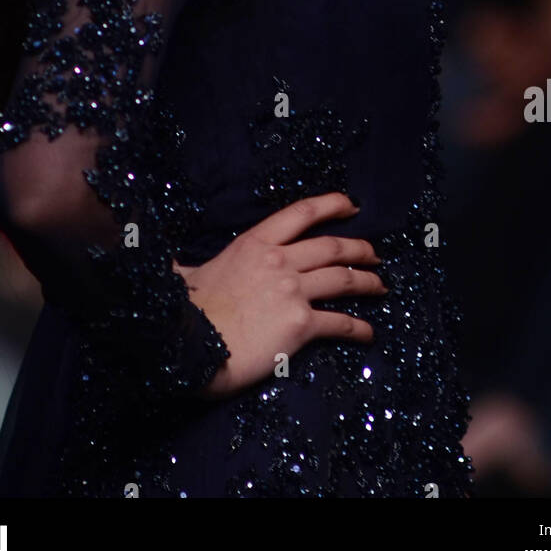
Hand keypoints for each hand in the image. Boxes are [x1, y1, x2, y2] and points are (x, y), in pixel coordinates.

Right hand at [172, 192, 386, 398]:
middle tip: (374, 253)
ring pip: (342, 279)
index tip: (352, 205)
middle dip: (358, 248)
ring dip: (367, 282)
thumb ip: (187, 263)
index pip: (301, 213)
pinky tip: (368, 333)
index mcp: (254, 243)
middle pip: (331, 247)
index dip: (331, 205)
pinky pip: (339, 323)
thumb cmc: (185, 310)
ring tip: (380, 286)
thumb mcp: (185, 272)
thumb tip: (170, 262)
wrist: (189, 345)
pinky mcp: (300, 325)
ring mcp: (292, 291)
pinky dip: (358, 328)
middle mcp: (279, 260)